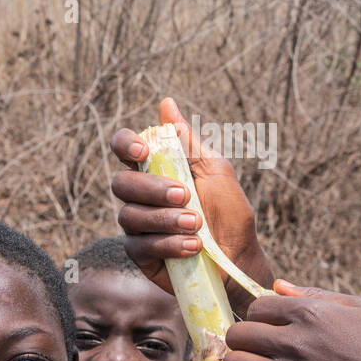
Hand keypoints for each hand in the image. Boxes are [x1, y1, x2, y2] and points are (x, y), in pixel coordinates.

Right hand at [109, 97, 273, 311]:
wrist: (240, 258)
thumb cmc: (230, 212)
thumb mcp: (215, 171)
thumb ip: (188, 142)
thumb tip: (166, 103)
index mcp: (156, 170)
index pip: (123, 148)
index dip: (125, 144)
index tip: (144, 151)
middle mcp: (141, 196)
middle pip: (121, 183)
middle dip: (152, 189)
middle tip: (185, 196)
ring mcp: (138, 227)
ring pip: (129, 216)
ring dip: (166, 219)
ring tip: (197, 225)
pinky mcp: (141, 256)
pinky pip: (139, 246)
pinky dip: (167, 244)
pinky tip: (192, 246)